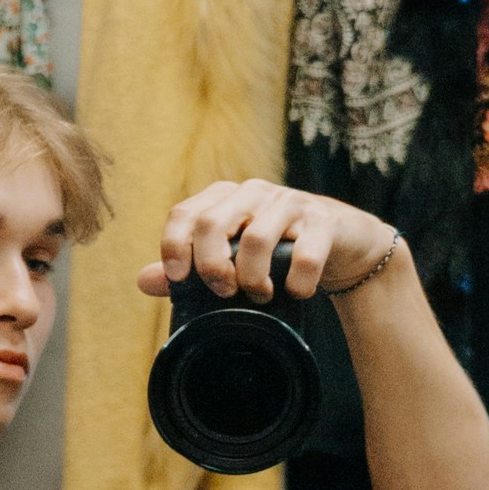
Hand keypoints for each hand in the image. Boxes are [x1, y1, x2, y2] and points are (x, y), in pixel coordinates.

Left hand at [136, 179, 401, 307]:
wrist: (344, 244)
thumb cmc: (280, 252)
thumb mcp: (234, 257)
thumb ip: (192, 266)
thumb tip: (144, 280)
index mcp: (225, 199)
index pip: (184, 213)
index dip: (174, 246)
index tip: (178, 279)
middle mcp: (254, 193)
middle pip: (213, 222)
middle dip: (212, 266)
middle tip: (223, 292)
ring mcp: (290, 204)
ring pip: (256, 238)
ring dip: (253, 277)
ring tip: (260, 295)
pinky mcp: (324, 222)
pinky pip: (305, 254)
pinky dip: (298, 282)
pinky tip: (296, 293)